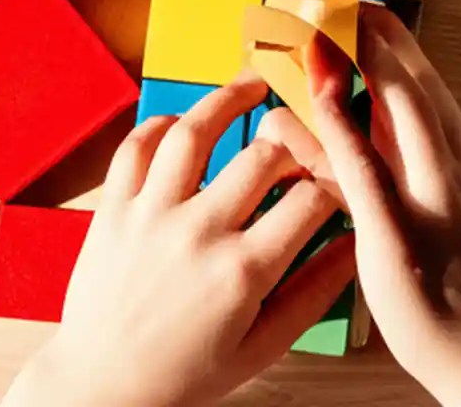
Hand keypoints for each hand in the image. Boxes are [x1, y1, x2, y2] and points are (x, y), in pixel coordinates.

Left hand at [1, 76, 357, 406]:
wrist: (102, 389)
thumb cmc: (187, 373)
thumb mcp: (265, 345)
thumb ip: (316, 292)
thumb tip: (359, 243)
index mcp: (243, 271)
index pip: (311, 200)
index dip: (337, 182)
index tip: (341, 180)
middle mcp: (198, 234)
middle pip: (264, 155)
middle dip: (295, 139)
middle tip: (305, 135)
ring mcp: (151, 217)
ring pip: (194, 133)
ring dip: (229, 99)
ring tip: (254, 84)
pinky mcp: (113, 211)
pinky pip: (135, 147)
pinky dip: (160, 124)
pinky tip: (184, 121)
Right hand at [297, 5, 460, 406]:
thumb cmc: (442, 324)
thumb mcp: (382, 248)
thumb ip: (357, 172)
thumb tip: (333, 107)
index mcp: (438, 176)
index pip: (397, 87)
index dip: (363, 45)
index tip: (335, 13)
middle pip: (427, 88)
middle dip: (391, 44)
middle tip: (359, 11)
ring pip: (446, 115)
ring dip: (411, 79)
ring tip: (382, 54)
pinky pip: (459, 145)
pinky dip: (428, 121)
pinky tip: (415, 130)